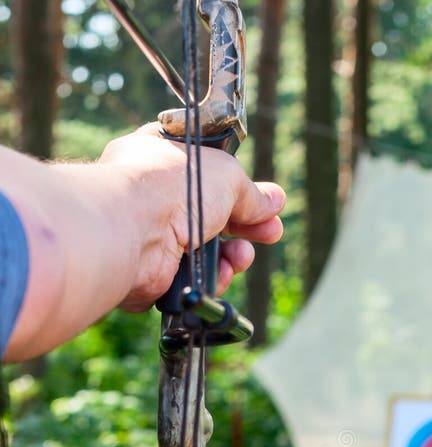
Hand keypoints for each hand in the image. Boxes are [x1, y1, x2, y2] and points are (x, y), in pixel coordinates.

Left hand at [98, 124, 285, 309]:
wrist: (134, 230)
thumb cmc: (168, 186)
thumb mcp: (225, 174)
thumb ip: (250, 192)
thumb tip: (273, 202)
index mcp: (159, 158)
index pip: (203, 170)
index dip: (235, 185)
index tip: (261, 198)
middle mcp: (152, 198)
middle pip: (210, 216)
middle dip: (246, 227)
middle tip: (271, 232)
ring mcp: (152, 238)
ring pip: (205, 252)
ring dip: (233, 255)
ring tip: (241, 256)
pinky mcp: (154, 274)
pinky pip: (194, 279)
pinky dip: (212, 278)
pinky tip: (221, 271)